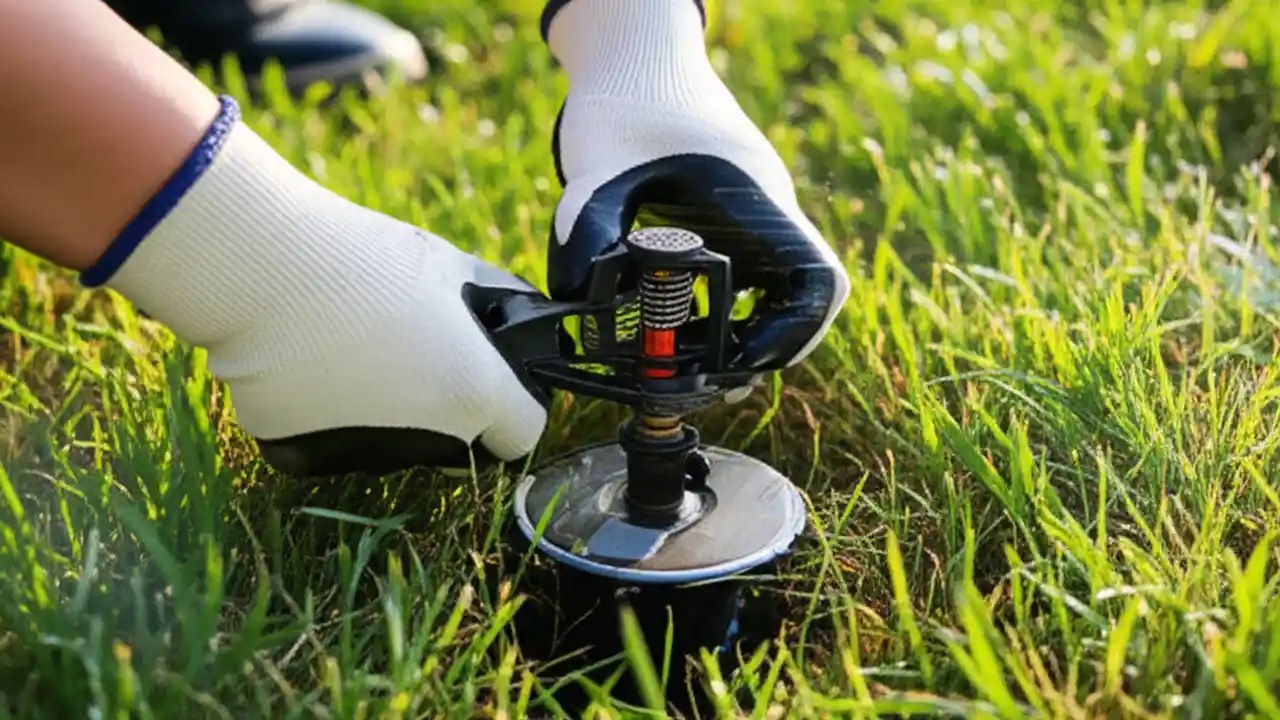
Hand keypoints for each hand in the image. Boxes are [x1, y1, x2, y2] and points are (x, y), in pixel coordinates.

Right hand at [97, 104, 546, 477]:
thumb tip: (522, 315)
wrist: (261, 267)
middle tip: (417, 358)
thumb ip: (498, 302)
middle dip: (452, 414)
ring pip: (395, 447)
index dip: (513, 408)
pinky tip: (310, 366)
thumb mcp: (450, 267)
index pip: (521, 435)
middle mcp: (428, 441)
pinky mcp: (304, 459)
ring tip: (353, 350)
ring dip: (390, 414)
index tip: (496, 386)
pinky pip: (333, 442)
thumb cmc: (365, 258)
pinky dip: (328, 416)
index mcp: (475, 396)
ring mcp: (365, 457)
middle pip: (460, 445)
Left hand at [543, 0, 849, 369]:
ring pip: (777, 294)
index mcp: (755, 197)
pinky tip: (678, 324)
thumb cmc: (627, 100)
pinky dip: (725, 310)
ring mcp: (755, 213)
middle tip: (704, 373)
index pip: (815, 282)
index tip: (741, 360)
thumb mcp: (597, 169)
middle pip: (801, 301)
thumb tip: (577, 305)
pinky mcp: (734, 216)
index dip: (790, 335)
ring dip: (743, 333)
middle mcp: (768, 208)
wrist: (637, 56)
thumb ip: (586, 233)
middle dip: (761, 347)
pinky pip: (751, 277)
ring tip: (686, 359)